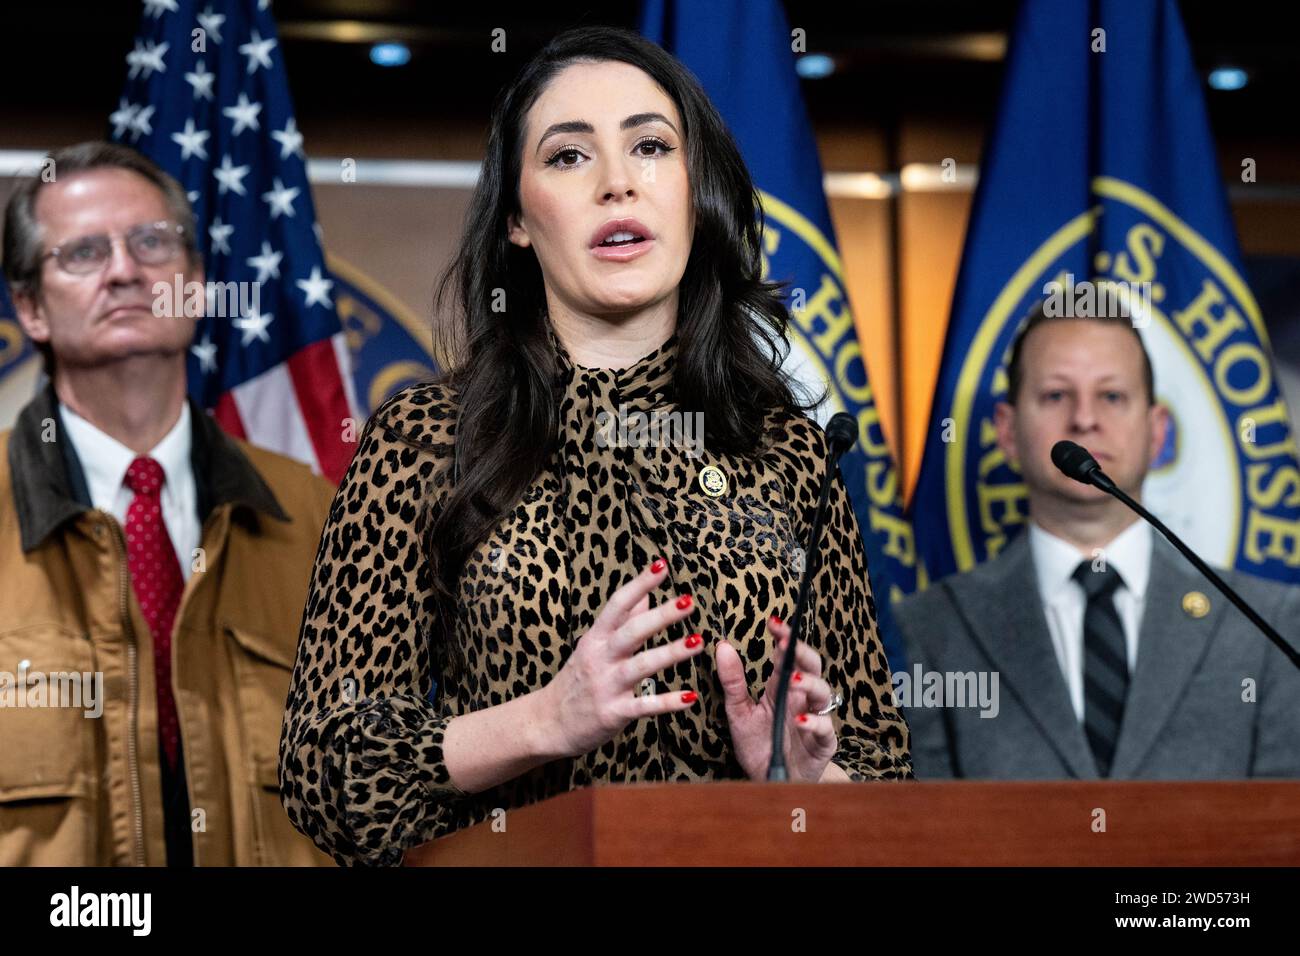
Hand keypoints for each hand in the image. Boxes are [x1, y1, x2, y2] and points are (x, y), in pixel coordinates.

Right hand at [536, 557, 704, 758]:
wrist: (547, 724)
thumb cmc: (576, 681)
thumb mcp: (592, 646)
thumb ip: (621, 621)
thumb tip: (647, 594)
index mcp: (595, 638)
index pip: (618, 604)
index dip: (640, 584)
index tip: (662, 566)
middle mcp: (600, 658)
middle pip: (632, 631)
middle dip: (661, 616)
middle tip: (688, 601)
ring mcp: (606, 686)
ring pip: (642, 665)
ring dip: (671, 653)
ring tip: (698, 642)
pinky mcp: (613, 713)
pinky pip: (644, 706)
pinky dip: (668, 702)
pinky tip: (691, 696)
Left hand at [716, 616, 838, 781]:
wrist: (773, 783)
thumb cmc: (759, 745)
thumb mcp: (738, 712)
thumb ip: (732, 682)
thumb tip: (721, 645)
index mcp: (780, 688)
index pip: (786, 656)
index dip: (783, 637)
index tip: (773, 622)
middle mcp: (800, 699)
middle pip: (811, 666)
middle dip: (802, 652)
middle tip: (787, 642)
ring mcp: (815, 719)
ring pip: (823, 693)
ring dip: (809, 683)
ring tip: (792, 680)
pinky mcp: (823, 743)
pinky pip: (825, 728)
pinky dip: (814, 722)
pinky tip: (800, 720)